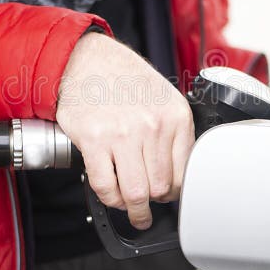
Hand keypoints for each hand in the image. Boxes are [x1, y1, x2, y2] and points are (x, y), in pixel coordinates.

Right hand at [55, 33, 193, 229]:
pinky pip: (105, 186)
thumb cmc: (122, 77)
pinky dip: (109, 199)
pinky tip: (111, 196)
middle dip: (153, 203)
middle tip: (146, 208)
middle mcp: (153, 125)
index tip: (166, 196)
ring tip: (131, 211)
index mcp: (175, 115)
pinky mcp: (95, 140)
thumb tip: (175, 173)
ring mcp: (124, 134)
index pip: (183, 173)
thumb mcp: (163, 97)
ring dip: (133, 209)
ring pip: (136, 192)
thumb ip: (171, 132)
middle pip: (160, 187)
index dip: (173, 192)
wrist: (86, 59)